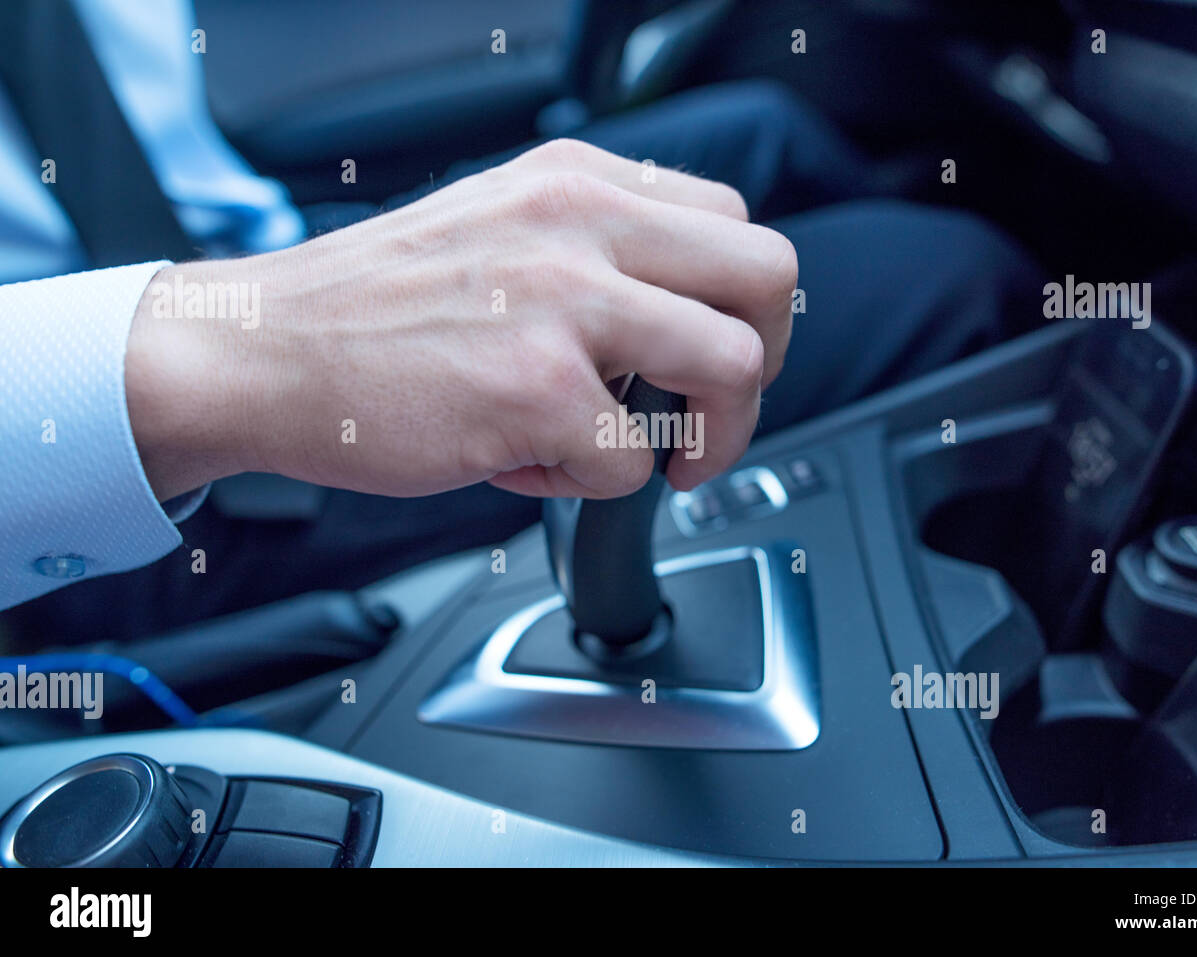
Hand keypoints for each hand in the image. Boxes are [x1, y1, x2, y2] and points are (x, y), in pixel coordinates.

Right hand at [125, 138, 797, 502]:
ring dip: (705, 436)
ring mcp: (563, 304)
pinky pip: (634, 464)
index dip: (740, 307)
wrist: (260, 350)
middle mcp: (580, 224)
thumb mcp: (501, 231)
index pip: (732, 225)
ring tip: (638, 456)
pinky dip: (589, 484)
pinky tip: (524, 462)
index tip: (707, 358)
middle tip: (711, 413)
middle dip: (760, 366)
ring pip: (731, 368)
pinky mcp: (538, 391)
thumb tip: (681, 318)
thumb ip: (595, 253)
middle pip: (767, 277)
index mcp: (577, 182)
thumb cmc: (375, 308)